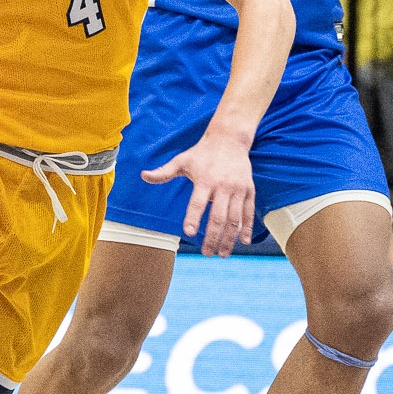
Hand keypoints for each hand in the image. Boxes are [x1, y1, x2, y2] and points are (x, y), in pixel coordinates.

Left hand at [142, 126, 253, 257]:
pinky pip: (248, 211)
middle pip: (218, 216)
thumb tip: (143, 176)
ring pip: (234, 218)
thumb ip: (164, 172)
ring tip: (222, 254)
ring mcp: (238, 189)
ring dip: (229, 238)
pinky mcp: (249, 190)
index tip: (189, 233)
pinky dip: (247, 227)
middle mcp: (223, 185)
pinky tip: (243, 241)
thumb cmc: (202, 153)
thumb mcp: (182, 160)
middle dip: (212, 237)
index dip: (193, 218)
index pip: (197, 202)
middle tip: (206, 253)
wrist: (230, 139)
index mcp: (205, 179)